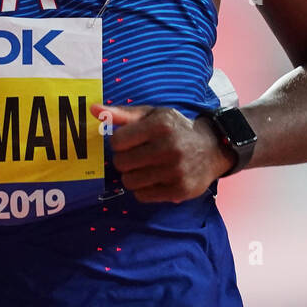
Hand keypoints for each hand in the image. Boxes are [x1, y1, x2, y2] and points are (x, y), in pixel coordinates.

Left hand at [93, 103, 237, 203]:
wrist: (212, 148)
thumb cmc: (175, 129)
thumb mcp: (152, 115)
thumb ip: (122, 114)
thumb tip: (93, 109)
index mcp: (160, 125)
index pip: (117, 141)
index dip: (119, 142)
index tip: (130, 141)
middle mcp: (169, 147)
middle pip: (121, 163)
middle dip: (124, 160)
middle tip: (137, 155)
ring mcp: (175, 171)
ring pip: (130, 181)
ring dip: (132, 175)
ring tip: (145, 167)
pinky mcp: (179, 190)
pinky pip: (143, 196)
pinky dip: (143, 189)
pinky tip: (155, 178)